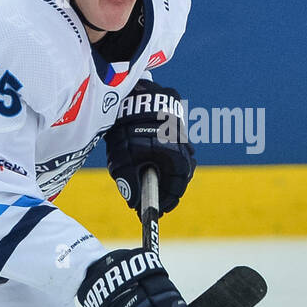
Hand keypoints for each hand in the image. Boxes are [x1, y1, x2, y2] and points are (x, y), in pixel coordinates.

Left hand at [106, 81, 194, 215]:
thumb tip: (134, 205)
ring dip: (165, 170)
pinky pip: (173, 143)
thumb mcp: (123, 163)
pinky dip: (164, 154)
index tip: (157, 211)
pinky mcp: (174, 121)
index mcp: (176, 158)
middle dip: (166, 187)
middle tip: (153, 197)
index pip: (177, 187)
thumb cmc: (126, 130)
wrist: (129, 95)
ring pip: (177, 158)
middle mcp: (184, 146)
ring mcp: (181, 132)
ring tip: (151, 179)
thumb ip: (129, 186)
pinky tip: (151, 157)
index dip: (166, 202)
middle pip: (180, 173)